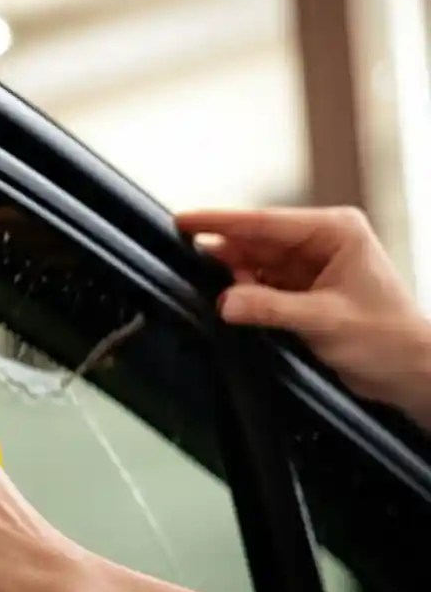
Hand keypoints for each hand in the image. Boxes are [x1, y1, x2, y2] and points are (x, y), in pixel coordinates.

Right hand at [178, 207, 430, 421]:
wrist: (412, 371)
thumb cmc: (389, 338)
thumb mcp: (326, 320)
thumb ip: (272, 309)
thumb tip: (226, 301)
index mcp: (335, 232)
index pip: (266, 222)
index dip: (222, 221)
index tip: (185, 220)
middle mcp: (322, 242)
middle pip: (257, 239)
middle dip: (223, 249)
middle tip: (183, 253)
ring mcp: (312, 265)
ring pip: (256, 262)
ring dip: (233, 274)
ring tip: (205, 282)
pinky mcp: (304, 290)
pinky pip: (263, 283)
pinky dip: (245, 292)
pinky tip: (230, 298)